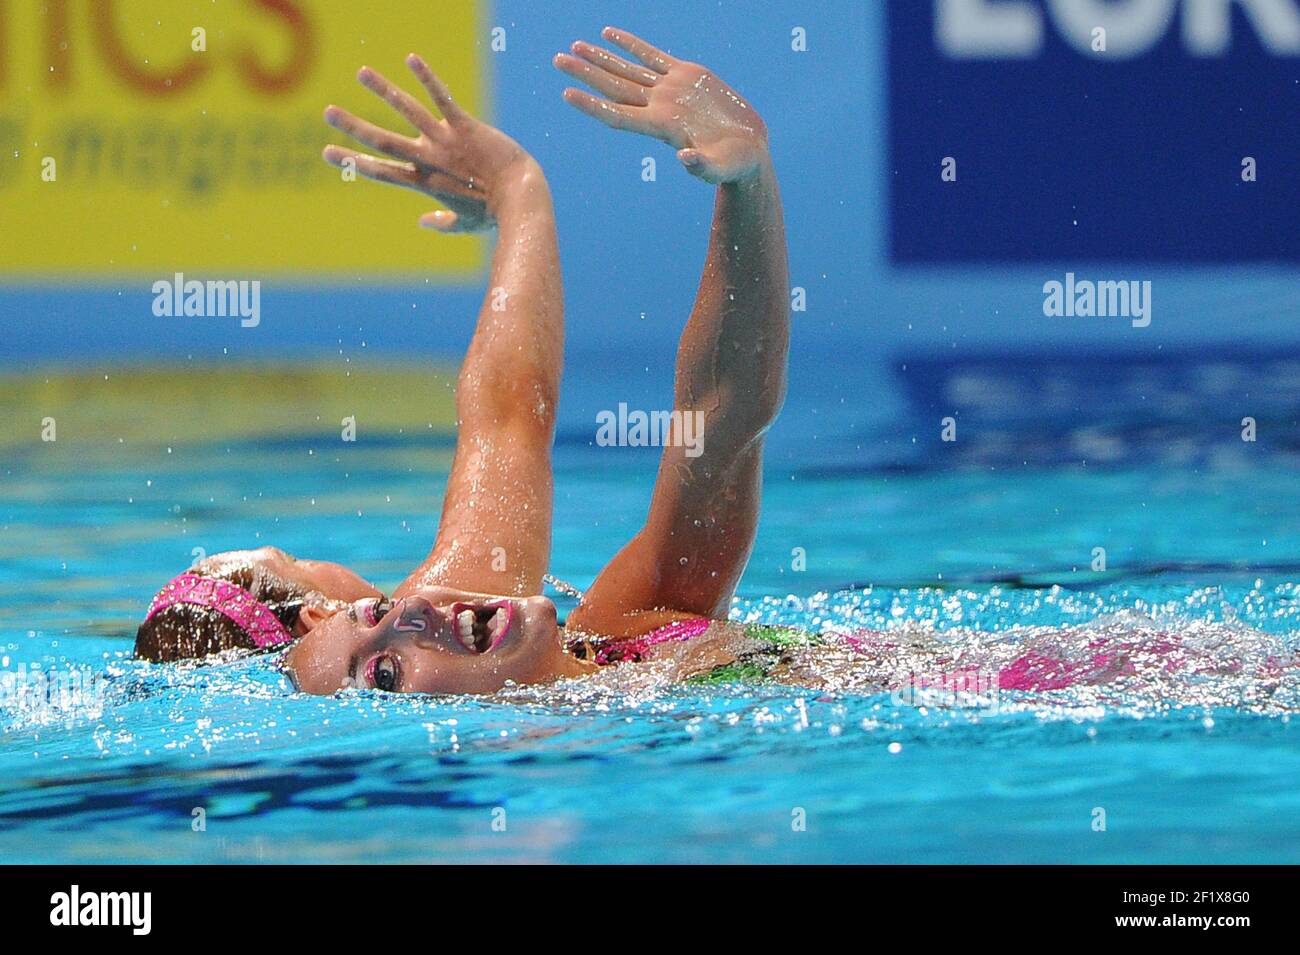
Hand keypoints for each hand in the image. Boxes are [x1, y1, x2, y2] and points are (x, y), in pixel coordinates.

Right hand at [323, 54, 534, 231]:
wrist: (520, 197)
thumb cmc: (495, 214)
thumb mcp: (465, 225)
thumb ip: (442, 223)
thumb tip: (422, 222)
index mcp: (424, 181)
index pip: (381, 170)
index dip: (353, 161)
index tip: (328, 152)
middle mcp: (429, 159)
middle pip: (383, 141)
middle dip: (354, 126)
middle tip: (328, 112)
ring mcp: (445, 142)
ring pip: (408, 111)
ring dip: (383, 90)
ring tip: (362, 72)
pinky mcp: (465, 127)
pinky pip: (443, 98)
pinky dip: (427, 78)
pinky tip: (411, 58)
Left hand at [554, 27, 768, 184]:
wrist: (749, 150)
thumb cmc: (734, 165)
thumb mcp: (721, 169)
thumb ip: (703, 167)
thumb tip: (686, 158)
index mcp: (662, 127)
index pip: (619, 115)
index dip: (593, 105)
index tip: (567, 93)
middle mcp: (660, 106)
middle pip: (614, 87)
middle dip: (586, 73)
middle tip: (557, 60)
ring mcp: (670, 89)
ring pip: (627, 70)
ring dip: (600, 58)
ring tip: (574, 47)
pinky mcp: (686, 75)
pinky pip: (651, 55)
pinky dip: (630, 44)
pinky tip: (608, 34)